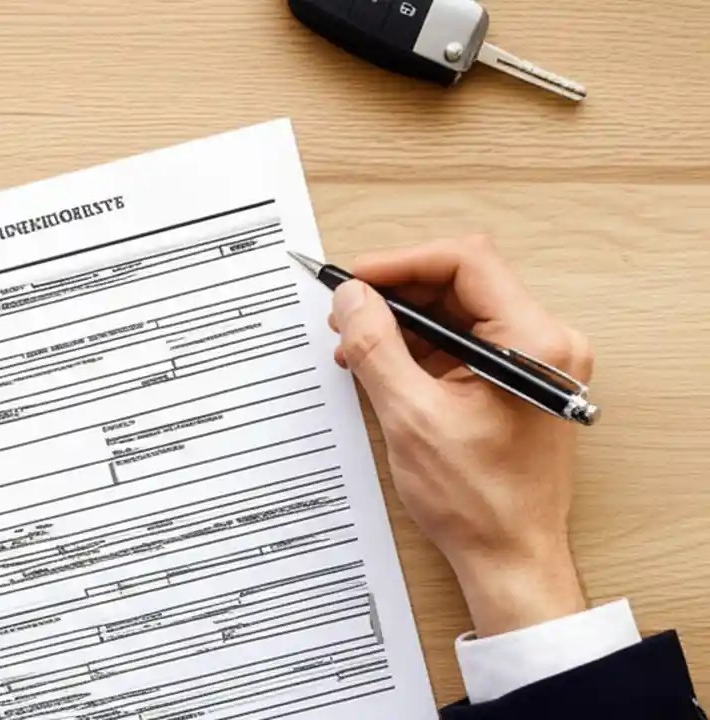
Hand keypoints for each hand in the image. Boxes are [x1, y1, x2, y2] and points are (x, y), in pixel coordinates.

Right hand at [328, 236, 593, 636]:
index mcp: (533, 343)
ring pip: (459, 310)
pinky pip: (463, 341)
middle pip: (462, 282)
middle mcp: (545, 343)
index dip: (401, 263)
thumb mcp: (410, 416)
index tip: (355, 280)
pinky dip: (420, 345)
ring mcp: (534, 361)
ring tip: (355, 341)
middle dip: (397, 291)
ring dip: (405, 320)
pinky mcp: (516, 380)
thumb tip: (351, 298)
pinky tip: (382, 362)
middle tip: (346, 310)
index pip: (466, 262)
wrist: (509, 556)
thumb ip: (376, 346)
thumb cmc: (477, 501)